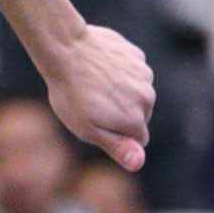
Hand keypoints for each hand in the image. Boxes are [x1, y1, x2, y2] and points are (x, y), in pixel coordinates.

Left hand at [45, 24, 154, 171]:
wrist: (66, 48)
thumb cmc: (71, 94)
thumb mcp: (88, 129)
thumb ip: (117, 148)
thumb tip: (138, 164)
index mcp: (136, 120)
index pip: (138, 141)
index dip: (117, 136)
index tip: (97, 124)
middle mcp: (147, 97)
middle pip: (140, 116)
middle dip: (121, 114)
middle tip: (92, 103)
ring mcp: (144, 74)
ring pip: (136, 93)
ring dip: (121, 91)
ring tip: (93, 84)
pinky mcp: (137, 56)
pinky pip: (132, 72)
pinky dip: (119, 71)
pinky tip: (98, 67)